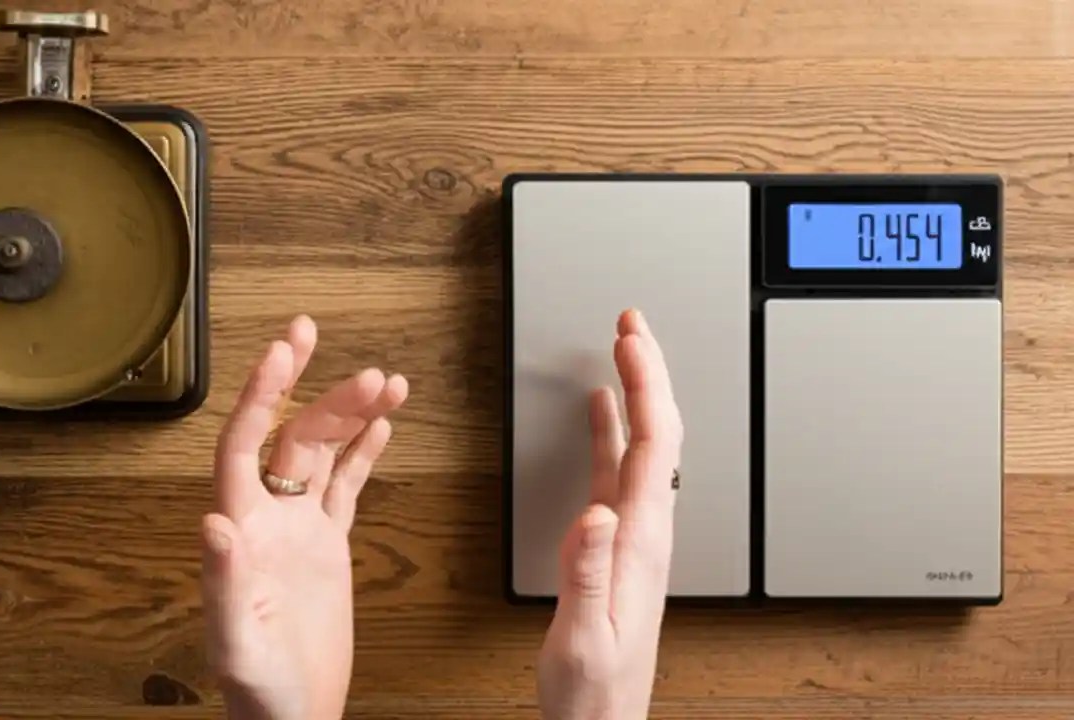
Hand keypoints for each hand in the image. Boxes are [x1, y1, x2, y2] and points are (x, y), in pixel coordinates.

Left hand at [201, 315, 408, 719]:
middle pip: (294, 437)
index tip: (283, 352)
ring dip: (352, 416)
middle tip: (358, 362)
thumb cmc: (258, 692)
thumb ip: (223, 583)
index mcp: (243, 531)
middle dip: (323, 394)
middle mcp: (268, 519)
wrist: (296, 715)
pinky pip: (345, 486)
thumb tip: (213, 523)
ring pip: (324, 453)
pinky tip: (382, 426)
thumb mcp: (236, 645)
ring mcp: (299, 530)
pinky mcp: (326, 547)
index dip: (262, 395)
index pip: (245, 444)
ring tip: (388, 383)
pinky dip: (364, 453)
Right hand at [536, 308, 683, 719]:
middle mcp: (645, 530)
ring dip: (636, 394)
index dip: (645, 387)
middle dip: (648, 373)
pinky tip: (602, 415)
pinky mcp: (617, 543)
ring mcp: (634, 534)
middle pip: (658, 435)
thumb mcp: (584, 634)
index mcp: (639, 541)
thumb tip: (594, 511)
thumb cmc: (593, 689)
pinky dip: (614, 432)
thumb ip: (588, 571)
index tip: (629, 341)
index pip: (652, 447)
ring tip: (623, 352)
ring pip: (644, 447)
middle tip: (631, 325)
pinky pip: (620, 471)